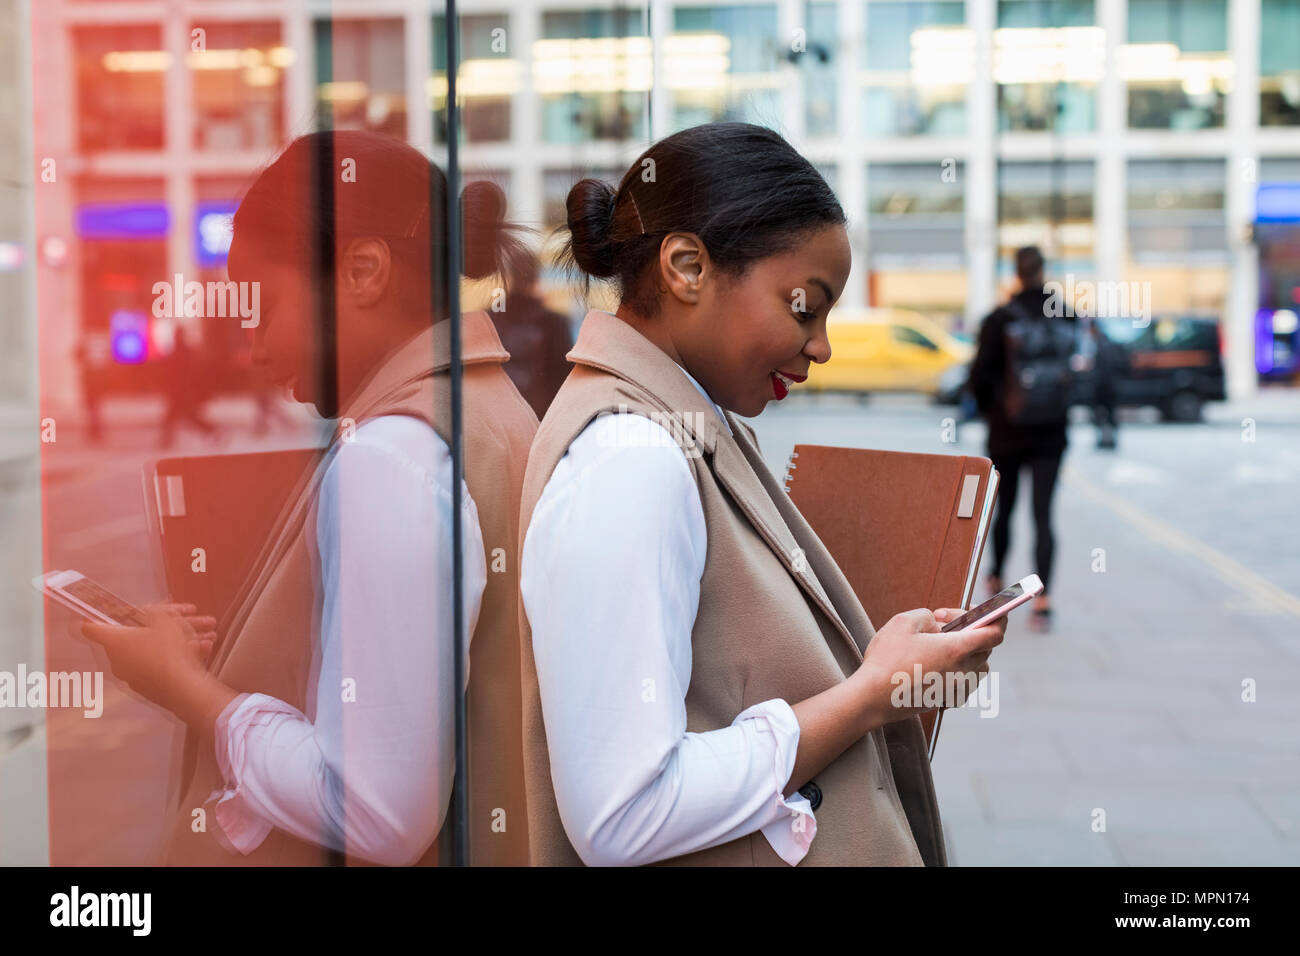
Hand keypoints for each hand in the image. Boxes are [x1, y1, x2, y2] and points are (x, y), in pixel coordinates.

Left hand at [81, 606, 233, 729]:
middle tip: (185, 616)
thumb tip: (148, 612)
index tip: (89, 612)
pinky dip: (180, 655)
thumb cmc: (168, 651)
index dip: (91, 617)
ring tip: (207, 633)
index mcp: (114, 640)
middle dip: (164, 624)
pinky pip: (163, 664)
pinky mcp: (149, 687)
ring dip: (180, 639)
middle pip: (137, 635)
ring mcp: (133, 675)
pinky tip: (204, 648)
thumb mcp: (164, 620)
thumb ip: (154, 611)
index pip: (91, 627)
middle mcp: (118, 659)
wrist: (182, 689)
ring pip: (156, 649)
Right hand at [854, 607, 1005, 724]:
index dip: (998, 619)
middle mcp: (963, 670)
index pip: (995, 634)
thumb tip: (936, 624)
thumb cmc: (886, 660)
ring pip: (979, 666)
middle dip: (971, 631)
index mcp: (956, 648)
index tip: (988, 611)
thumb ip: (926, 616)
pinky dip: (961, 672)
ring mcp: (957, 687)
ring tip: (942, 646)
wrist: (873, 697)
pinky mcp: (949, 700)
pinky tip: (940, 666)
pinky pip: (967, 683)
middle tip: (944, 624)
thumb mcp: (903, 622)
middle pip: (986, 648)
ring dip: (969, 652)